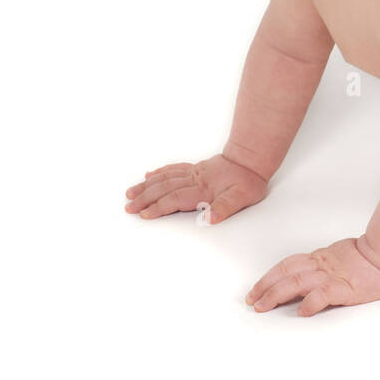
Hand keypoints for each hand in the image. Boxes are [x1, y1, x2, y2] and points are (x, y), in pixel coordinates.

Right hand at [124, 153, 267, 223]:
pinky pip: (173, 169)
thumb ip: (224, 208)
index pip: (175, 199)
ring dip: (147, 185)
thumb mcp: (243, 198)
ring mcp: (193, 173)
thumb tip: (208, 219)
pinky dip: (159, 173)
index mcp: (203, 190)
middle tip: (128, 206)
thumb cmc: (248, 180)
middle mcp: (194, 180)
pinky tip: (149, 175)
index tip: (143, 214)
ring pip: (165, 178)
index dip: (159, 207)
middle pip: (164, 188)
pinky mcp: (195, 168)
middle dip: (144, 198)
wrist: (252, 159)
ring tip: (130, 192)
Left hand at [245, 237, 379, 316]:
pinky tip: (302, 311)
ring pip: (297, 282)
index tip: (256, 289)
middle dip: (265, 287)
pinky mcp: (345, 288)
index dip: (269, 276)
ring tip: (264, 306)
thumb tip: (308, 275)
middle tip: (253, 300)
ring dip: (277, 294)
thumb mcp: (340, 256)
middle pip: (286, 273)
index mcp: (321, 259)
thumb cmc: (369, 258)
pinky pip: (323, 294)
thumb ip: (324, 264)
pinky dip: (310, 302)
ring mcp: (332, 276)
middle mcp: (322, 266)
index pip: (288, 265)